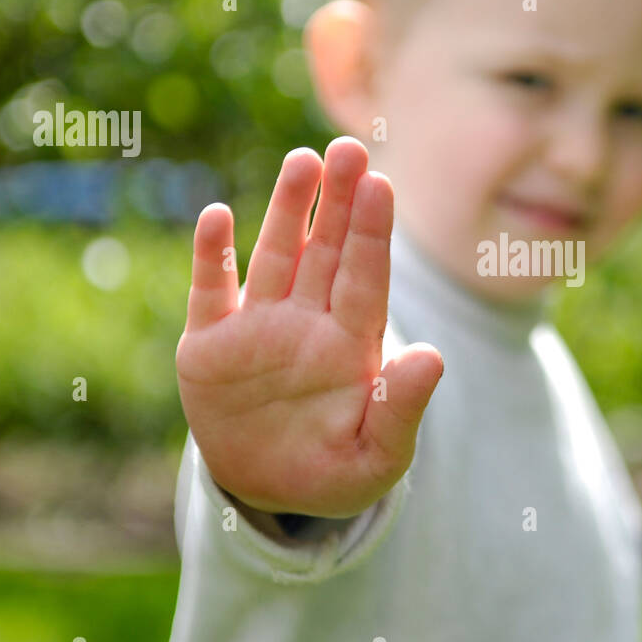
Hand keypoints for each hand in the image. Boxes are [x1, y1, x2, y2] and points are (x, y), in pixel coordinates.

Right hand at [175, 136, 443, 517]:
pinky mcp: (209, 345)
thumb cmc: (335, 472)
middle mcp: (308, 322)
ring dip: (286, 210)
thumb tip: (433, 357)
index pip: (366, 278)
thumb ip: (402, 407)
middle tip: (350, 148)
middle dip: (338, 201)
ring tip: (302, 161)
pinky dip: (210, 255)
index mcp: (352, 344)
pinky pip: (210, 291)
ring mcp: (258, 327)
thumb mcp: (378, 456)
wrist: (269, 494)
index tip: (382, 186)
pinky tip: (215, 216)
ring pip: (276, 255)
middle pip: (326, 251)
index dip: (373, 233)